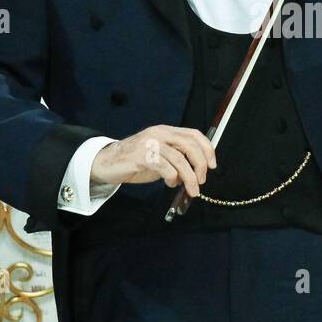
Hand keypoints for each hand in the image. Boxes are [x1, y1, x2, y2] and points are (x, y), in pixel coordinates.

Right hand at [90, 125, 216, 195]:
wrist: (108, 162)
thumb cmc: (136, 161)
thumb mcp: (160, 155)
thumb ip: (177, 158)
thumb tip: (197, 171)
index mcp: (166, 131)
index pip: (194, 134)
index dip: (207, 149)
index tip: (213, 165)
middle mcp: (160, 133)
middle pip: (190, 145)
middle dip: (201, 165)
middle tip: (202, 180)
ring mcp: (150, 143)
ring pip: (179, 159)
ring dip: (189, 177)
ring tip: (191, 189)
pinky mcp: (142, 156)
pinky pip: (165, 167)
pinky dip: (172, 178)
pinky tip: (170, 183)